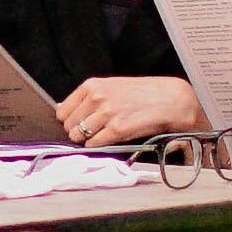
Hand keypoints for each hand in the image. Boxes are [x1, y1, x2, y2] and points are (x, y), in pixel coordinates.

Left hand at [59, 74, 204, 146]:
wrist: (169, 100)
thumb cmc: (142, 93)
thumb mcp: (111, 86)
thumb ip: (87, 97)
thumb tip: (63, 109)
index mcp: (92, 86)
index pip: (63, 111)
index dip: (70, 120)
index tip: (79, 122)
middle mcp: (97, 98)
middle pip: (69, 125)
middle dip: (78, 131)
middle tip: (92, 131)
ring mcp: (106, 114)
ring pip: (78, 136)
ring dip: (87, 140)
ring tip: (101, 135)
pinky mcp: (117, 130)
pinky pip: (94, 144)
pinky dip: (98, 146)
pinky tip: (108, 139)